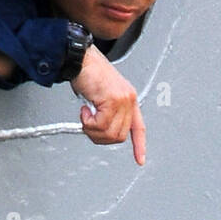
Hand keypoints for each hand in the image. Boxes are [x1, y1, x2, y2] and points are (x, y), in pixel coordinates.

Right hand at [70, 46, 146, 165]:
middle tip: (89, 125)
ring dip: (92, 129)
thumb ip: (107, 113)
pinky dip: (88, 123)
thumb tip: (101, 131)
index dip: (139, 146)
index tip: (140, 160)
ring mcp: (122, 100)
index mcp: (129, 99)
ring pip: (109, 133)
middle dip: (100, 136)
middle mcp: (129, 99)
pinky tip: (86, 110)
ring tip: (86, 115)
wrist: (80, 59)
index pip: (138, 127)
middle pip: (119, 136)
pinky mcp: (112, 100)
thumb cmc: (87, 74)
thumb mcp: (101, 96)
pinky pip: (100, 125)